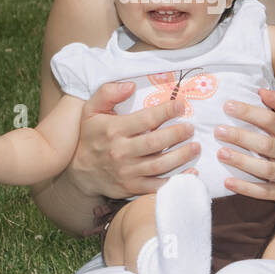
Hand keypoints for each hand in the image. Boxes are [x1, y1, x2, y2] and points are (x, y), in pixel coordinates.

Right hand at [70, 81, 199, 196]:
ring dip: (181, 156)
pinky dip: (176, 181)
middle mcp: (121, 151)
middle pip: (156, 143)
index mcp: (114, 130)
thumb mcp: (90, 110)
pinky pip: (157, 186)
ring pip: (160, 165)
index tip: (181, 105)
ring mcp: (127, 171)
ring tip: (195, 147)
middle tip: (190, 128)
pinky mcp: (132, 187)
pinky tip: (191, 174)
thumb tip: (130, 86)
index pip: (146, 119)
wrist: (79, 172)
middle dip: (178, 134)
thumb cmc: (89, 137)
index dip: (166, 111)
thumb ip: (107, 93)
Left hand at [214, 88, 274, 209]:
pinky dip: (246, 188)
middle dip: (241, 136)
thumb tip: (261, 90)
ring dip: (241, 161)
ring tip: (220, 153)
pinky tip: (227, 182)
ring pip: (264, 168)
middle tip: (218, 130)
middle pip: (266, 144)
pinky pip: (264, 191)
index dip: (250, 112)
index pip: (271, 119)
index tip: (228, 105)